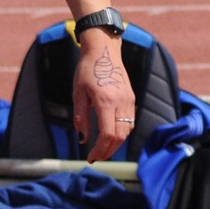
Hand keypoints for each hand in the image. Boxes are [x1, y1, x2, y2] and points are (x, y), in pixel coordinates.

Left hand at [71, 30, 135, 162]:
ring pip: (128, 130)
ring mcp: (129, 100)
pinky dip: (122, 132)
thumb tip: (83, 138)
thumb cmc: (87, 70)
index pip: (107, 134)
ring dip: (116, 143)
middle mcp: (121, 102)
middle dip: (108, 151)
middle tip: (96, 157)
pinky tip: (112, 135)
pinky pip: (130, 121)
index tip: (90, 158)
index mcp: (106, 101)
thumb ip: (81, 117)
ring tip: (103, 149)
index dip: (99, 150)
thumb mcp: (78, 93)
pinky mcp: (131, 98)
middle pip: (120, 136)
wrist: (104, 51)